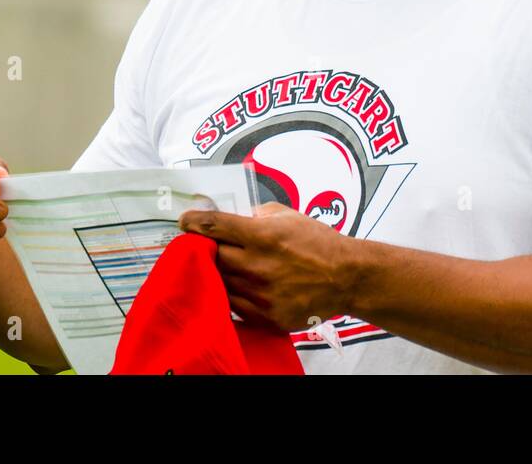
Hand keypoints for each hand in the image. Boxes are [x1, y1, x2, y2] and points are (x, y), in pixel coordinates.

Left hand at [178, 202, 357, 331]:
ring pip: (219, 283)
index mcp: (263, 237)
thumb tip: (231, 219)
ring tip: (224, 266)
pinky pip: (234, 305)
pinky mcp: (265, 317)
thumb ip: (256, 215)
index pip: (214, 226)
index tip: (185, 221)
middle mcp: (258, 266)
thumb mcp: (289, 216)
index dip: (193, 222)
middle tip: (204, 245)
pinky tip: (239, 285)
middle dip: (204, 248)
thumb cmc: (319, 242)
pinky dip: (231, 294)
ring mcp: (260, 295)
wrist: (346, 277)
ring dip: (217, 273)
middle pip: (211, 256)